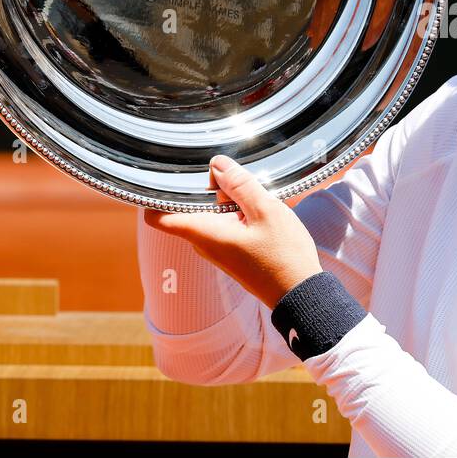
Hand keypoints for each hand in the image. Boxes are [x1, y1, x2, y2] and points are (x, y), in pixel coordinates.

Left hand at [143, 155, 323, 308]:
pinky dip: (235, 212)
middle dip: (204, 189)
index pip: (158, 217)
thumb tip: (217, 165)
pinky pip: (223, 225)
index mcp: (205, 233)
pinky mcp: (231, 253)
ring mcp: (218, 250)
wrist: (300, 293)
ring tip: (250, 190)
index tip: (166, 176)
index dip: (155, 195)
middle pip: (188, 208)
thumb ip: (240, 185)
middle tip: (230, 174)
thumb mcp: (267, 211)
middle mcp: (205, 244)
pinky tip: (258, 208)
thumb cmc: (284, 256)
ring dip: (225, 199)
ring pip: (209, 215)